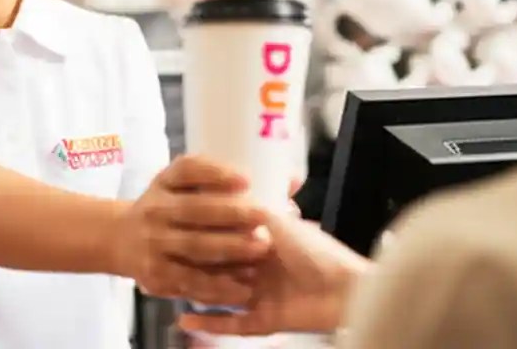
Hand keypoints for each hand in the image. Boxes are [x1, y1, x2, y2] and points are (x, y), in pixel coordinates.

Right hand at [112, 155, 270, 306]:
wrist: (120, 239)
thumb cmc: (168, 207)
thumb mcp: (183, 186)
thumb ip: (229, 182)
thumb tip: (294, 180)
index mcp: (165, 182)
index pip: (188, 170)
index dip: (216, 174)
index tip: (246, 178)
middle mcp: (156, 209)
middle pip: (195, 209)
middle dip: (231, 213)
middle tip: (264, 216)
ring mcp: (154, 243)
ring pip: (195, 247)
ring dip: (230, 249)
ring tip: (260, 249)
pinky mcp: (157, 274)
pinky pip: (191, 281)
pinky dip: (218, 285)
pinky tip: (243, 286)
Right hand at [179, 207, 369, 335]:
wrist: (346, 289)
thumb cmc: (319, 252)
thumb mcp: (278, 221)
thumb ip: (251, 210)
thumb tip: (225, 193)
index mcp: (266, 244)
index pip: (228, 237)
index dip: (206, 231)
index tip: (182, 222)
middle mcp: (261, 270)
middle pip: (221, 268)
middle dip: (196, 263)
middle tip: (170, 252)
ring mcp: (261, 297)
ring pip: (221, 295)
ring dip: (199, 290)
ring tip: (170, 282)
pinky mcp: (263, 322)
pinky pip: (230, 324)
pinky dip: (208, 323)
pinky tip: (185, 318)